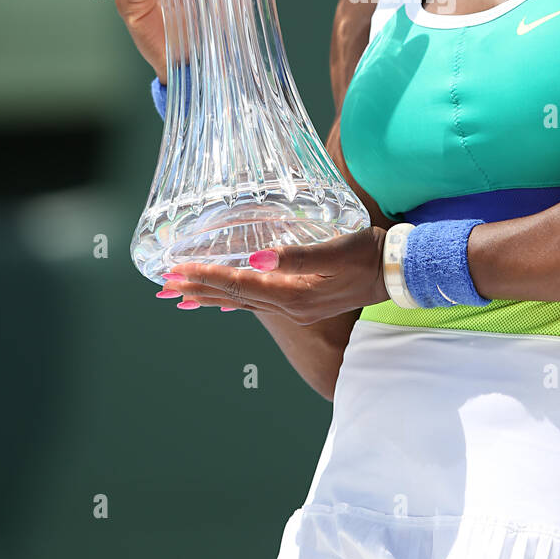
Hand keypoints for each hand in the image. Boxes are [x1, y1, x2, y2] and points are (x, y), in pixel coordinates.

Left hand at [156, 226, 390, 323]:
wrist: (396, 272)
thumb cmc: (369, 254)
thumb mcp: (335, 250)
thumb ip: (296, 257)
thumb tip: (256, 259)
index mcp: (294, 293)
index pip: (240, 284)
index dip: (206, 276)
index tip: (175, 271)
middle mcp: (290, 306)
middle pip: (233, 299)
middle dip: (197, 291)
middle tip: (163, 287)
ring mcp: (296, 308)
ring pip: (241, 304)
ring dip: (209, 298)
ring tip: (180, 298)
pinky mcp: (302, 303)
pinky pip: (257, 305)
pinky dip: (234, 302)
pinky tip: (223, 305)